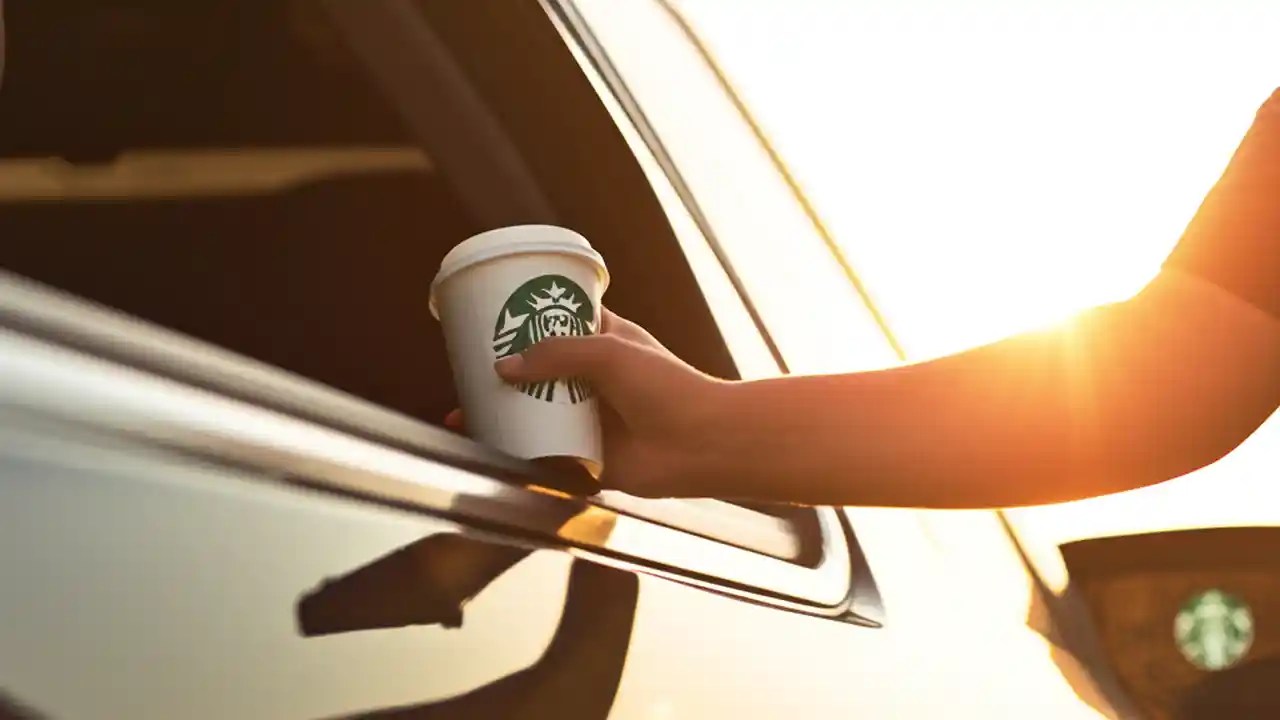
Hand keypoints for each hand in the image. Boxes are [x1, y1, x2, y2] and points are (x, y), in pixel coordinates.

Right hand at [448, 309, 731, 497]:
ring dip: (501, 414)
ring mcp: (590, 419)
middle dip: (502, 373)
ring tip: (463, 413)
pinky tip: (487, 449)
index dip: (528, 320)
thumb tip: (504, 367)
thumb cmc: (668, 388)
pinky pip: (545, 453)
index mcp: (605, 343)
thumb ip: (556, 355)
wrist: (701, 444)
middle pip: (538, 372)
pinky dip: (517, 451)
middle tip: (465, 372)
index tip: (493, 318)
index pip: (560, 323)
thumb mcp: (609, 352)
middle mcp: (594, 381)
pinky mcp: (588, 457)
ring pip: (536, 414)